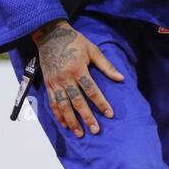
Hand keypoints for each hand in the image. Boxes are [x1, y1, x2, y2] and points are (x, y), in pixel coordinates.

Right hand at [31, 19, 123, 136]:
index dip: (101, 103)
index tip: (109, 114)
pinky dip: (58, 115)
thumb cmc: (75, 41)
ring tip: (80, 133)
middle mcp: (65, 78)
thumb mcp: (93, 50)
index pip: (91, 90)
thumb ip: (106, 66)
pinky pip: (53, 102)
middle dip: (87, 117)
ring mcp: (55, 82)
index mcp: (78, 69)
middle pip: (77, 101)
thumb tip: (121, 78)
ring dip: (71, 121)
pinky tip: (64, 124)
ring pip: (63, 106)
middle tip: (95, 130)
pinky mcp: (48, 84)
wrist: (50, 35)